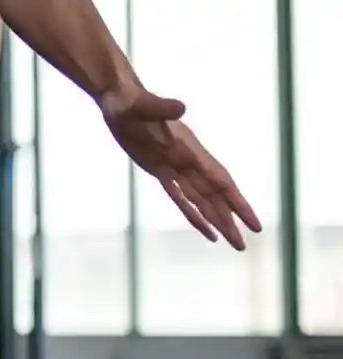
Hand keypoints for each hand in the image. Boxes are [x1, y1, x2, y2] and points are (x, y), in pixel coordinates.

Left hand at [100, 86, 261, 250]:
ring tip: (232, 242)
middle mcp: (187, 160)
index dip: (236, 202)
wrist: (119, 98)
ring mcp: (175, 166)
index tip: (253, 222)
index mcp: (189, 150)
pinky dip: (193, 214)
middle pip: (214, 197)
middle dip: (230, 221)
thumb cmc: (129, 101)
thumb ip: (162, 108)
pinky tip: (205, 230)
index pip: (219, 181)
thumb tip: (180, 107)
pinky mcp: (159, 170)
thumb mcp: (142, 106)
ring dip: (216, 221)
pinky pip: (180, 197)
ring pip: (201, 200)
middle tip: (243, 246)